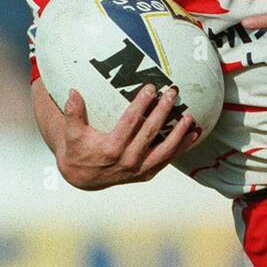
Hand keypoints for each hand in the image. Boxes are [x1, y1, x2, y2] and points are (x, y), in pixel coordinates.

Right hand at [56, 84, 201, 189]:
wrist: (84, 178)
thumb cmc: (78, 149)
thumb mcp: (72, 133)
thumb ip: (73, 113)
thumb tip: (73, 91)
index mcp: (111, 149)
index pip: (130, 123)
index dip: (141, 104)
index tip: (151, 88)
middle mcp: (128, 161)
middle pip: (150, 132)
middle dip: (163, 111)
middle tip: (172, 93)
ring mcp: (140, 169)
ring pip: (165, 150)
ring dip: (179, 133)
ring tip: (189, 116)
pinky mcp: (147, 174)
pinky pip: (168, 159)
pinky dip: (182, 147)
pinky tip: (194, 134)